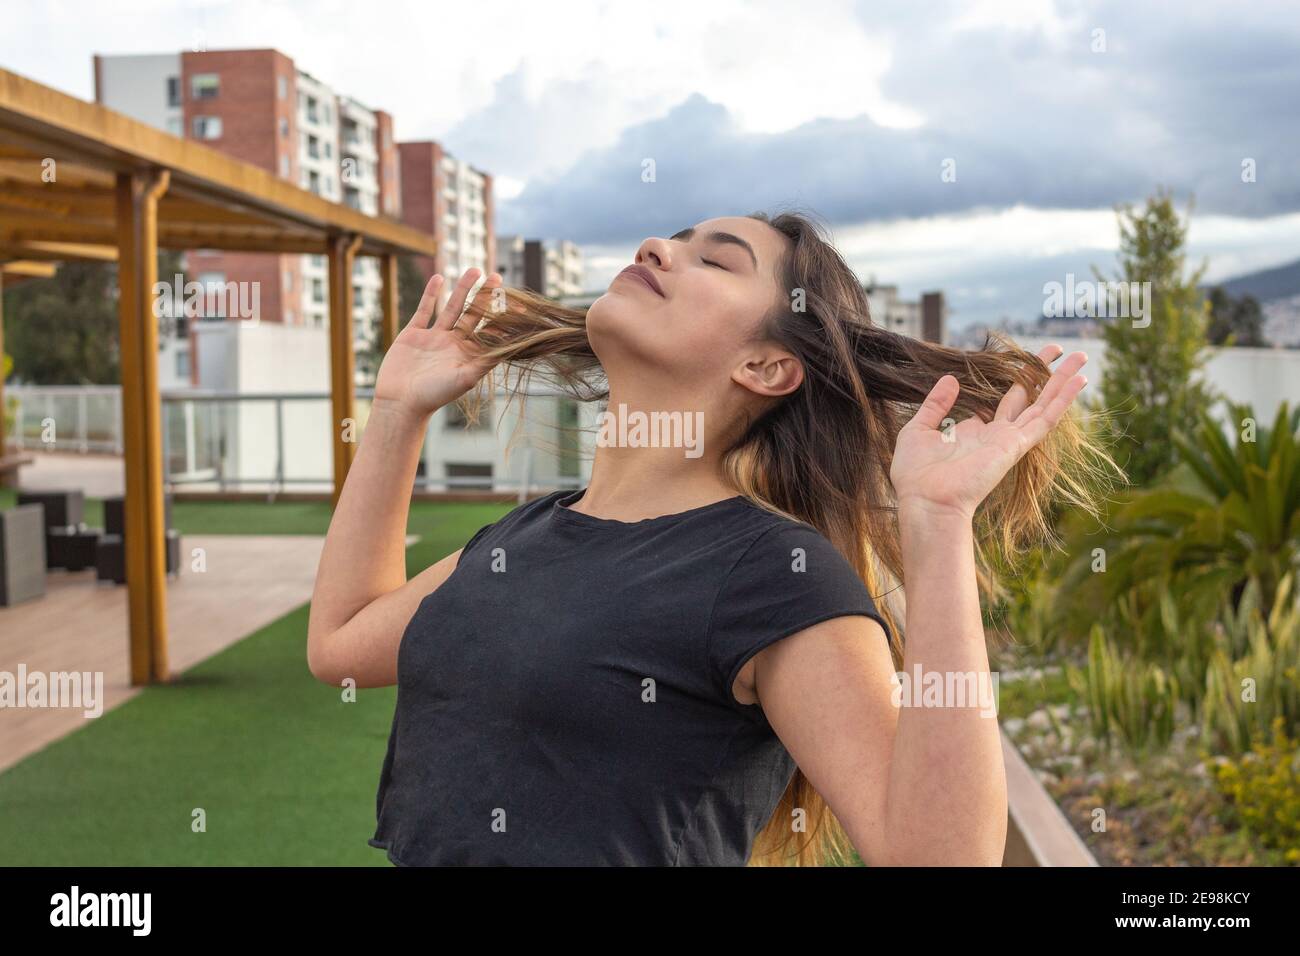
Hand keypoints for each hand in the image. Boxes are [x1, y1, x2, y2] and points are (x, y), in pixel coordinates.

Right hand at [372, 268, 502, 417]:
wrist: (400, 402)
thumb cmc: (434, 395)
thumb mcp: (464, 378)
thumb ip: (485, 362)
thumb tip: (510, 348)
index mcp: (468, 355)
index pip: (489, 332)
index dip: (502, 318)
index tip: (518, 303)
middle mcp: (453, 344)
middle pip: (473, 314)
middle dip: (485, 296)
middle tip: (497, 276)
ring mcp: (433, 338)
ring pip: (451, 308)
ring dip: (462, 289)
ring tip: (474, 269)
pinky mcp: (413, 334)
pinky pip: (424, 310)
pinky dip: (430, 295)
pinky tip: (439, 278)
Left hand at [890, 345, 1086, 521]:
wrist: (925, 500)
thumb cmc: (916, 474)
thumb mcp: (919, 429)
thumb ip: (937, 404)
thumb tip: (951, 378)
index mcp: (974, 432)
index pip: (1001, 402)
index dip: (1016, 381)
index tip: (1026, 361)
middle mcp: (996, 435)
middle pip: (1027, 397)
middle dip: (1043, 372)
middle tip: (1058, 348)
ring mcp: (1009, 440)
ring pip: (1043, 404)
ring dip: (1062, 380)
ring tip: (1081, 357)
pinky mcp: (1016, 445)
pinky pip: (1046, 418)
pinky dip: (1064, 399)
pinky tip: (1079, 381)